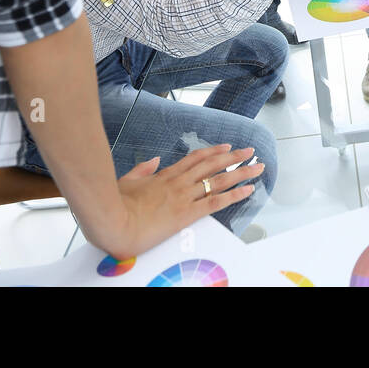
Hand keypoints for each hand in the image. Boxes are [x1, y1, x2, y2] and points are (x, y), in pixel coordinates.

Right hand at [86, 144, 263, 259]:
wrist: (112, 220)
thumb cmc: (114, 205)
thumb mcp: (126, 181)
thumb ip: (142, 170)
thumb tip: (153, 161)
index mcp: (163, 176)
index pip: (194, 159)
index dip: (213, 152)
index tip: (226, 147)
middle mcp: (177, 183)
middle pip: (212, 165)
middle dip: (234, 157)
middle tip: (250, 151)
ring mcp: (183, 197)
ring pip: (219, 180)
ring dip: (241, 172)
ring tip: (257, 166)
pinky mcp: (186, 214)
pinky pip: (216, 202)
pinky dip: (235, 195)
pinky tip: (248, 190)